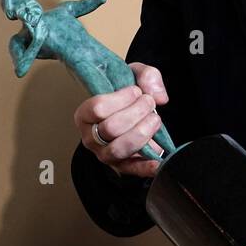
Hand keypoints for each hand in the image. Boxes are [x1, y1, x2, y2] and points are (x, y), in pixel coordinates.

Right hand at [73, 62, 168, 176]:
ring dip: (142, 132)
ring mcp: (105, 154)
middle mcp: (91, 138)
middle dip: (137, 112)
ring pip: (119, 148)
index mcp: (85, 115)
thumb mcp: (134, 75)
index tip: (136, 91)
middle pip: (111, 128)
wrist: (133, 114)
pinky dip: (147, 166)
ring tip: (155, 119)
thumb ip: (147, 75)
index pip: (98, 108)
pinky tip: (159, 157)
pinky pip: (133, 169)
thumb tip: (157, 96)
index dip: (122, 98)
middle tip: (149, 102)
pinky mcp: (122, 167)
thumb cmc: (127, 96)